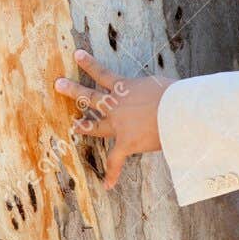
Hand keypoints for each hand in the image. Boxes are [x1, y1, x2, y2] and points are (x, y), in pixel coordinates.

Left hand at [53, 48, 173, 188]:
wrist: (180, 110)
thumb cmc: (178, 94)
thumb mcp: (161, 85)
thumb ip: (153, 90)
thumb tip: (160, 95)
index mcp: (126, 87)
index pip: (103, 73)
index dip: (89, 64)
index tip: (77, 54)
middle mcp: (117, 104)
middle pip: (90, 96)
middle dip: (73, 90)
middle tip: (58, 84)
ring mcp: (119, 124)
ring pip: (95, 125)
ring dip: (83, 126)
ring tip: (73, 125)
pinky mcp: (126, 142)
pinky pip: (116, 160)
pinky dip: (113, 173)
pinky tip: (107, 185)